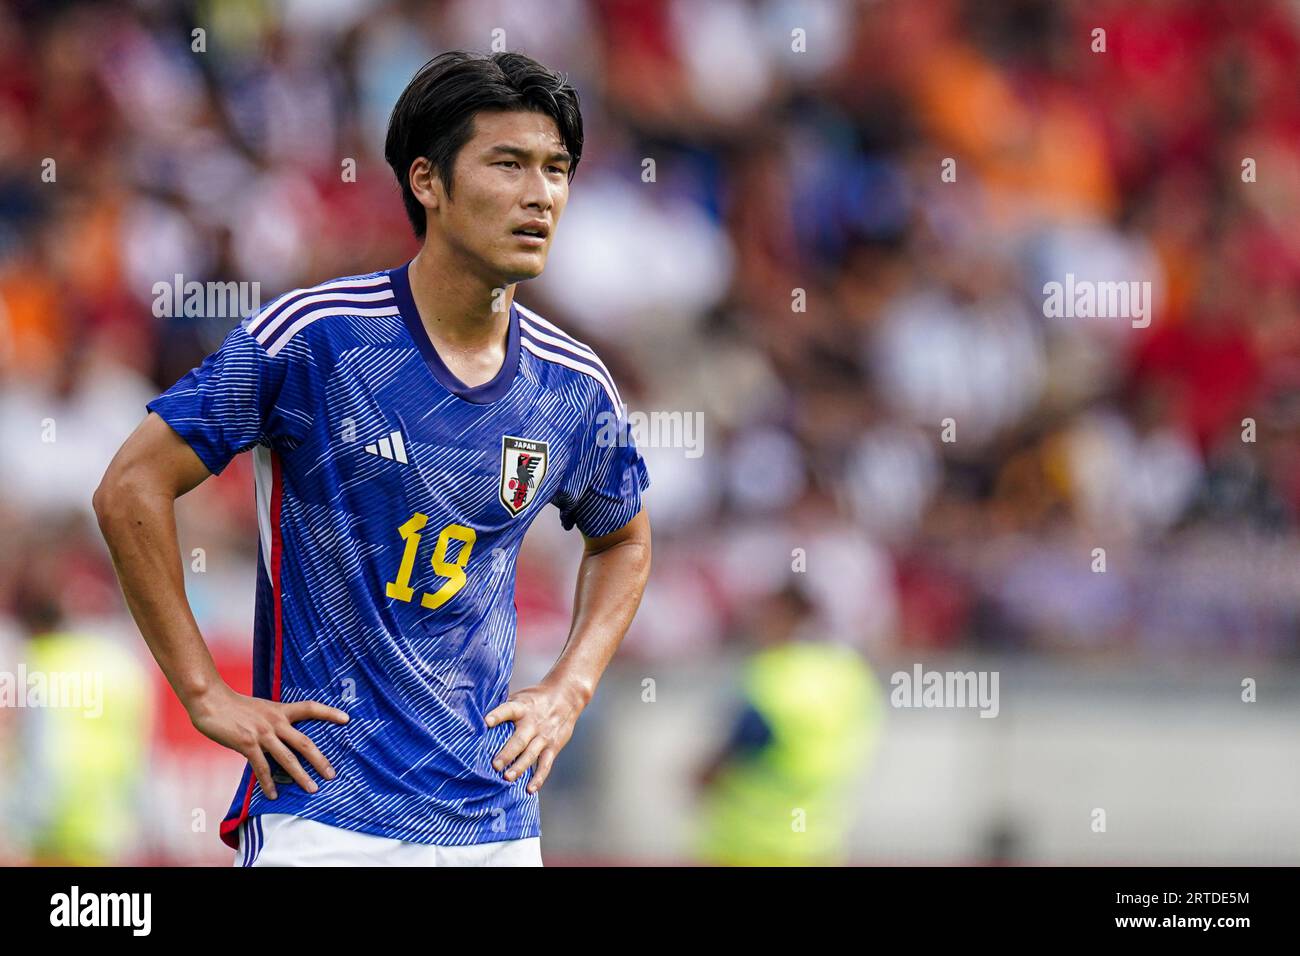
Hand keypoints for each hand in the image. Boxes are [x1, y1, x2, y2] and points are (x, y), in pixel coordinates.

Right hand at [187, 684, 349, 798]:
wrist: (211, 701)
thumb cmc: (233, 706)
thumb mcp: (260, 708)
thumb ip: (273, 721)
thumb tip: (282, 737)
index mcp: (280, 710)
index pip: (310, 708)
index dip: (329, 713)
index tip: (347, 719)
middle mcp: (275, 722)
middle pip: (304, 742)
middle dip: (320, 760)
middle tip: (332, 775)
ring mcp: (262, 734)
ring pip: (287, 759)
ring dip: (301, 776)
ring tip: (312, 789)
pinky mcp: (247, 744)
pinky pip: (261, 767)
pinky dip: (268, 782)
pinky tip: (273, 794)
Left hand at [484, 677, 588, 793]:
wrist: (566, 696)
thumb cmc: (536, 698)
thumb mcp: (520, 697)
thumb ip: (504, 708)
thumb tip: (476, 719)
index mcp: (522, 707)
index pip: (508, 710)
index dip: (497, 715)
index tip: (486, 722)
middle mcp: (533, 723)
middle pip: (519, 739)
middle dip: (507, 753)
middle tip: (494, 765)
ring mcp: (544, 736)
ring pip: (531, 754)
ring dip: (520, 767)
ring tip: (507, 778)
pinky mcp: (553, 747)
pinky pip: (545, 765)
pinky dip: (538, 778)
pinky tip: (530, 789)